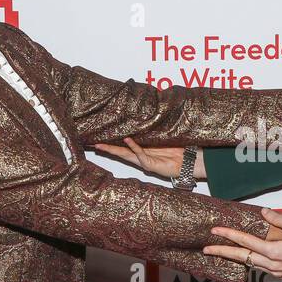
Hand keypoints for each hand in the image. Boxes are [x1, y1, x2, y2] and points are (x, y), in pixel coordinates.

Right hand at [90, 139, 204, 181]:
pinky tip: (127, 141)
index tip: (99, 138)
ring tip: (102, 145)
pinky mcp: (151, 164)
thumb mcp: (163, 137)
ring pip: (126, 155)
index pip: (123, 146)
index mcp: (142, 150)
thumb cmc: (178, 149)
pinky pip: (140, 154)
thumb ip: (154, 130)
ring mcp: (145, 161)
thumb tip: (146, 117)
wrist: (188, 161)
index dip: (111, 142)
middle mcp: (141, 156)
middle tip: (93, 144)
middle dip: (106, 148)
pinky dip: (133, 147)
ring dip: (114, 149)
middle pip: (119, 152)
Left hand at [205, 208, 281, 279]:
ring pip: (251, 264)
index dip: (228, 235)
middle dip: (222, 252)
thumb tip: (264, 213)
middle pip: (241, 257)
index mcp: (274, 251)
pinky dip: (252, 261)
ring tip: (224, 251)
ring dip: (237, 257)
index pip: (245, 241)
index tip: (215, 230)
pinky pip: (262, 268)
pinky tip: (250, 256)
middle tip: (206, 248)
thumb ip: (279, 219)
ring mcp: (277, 272)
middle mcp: (272, 264)